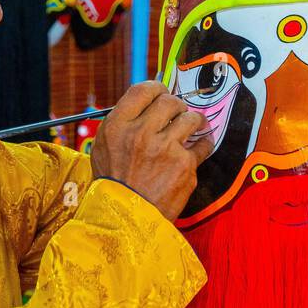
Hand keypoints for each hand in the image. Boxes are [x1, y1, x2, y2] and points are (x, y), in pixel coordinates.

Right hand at [90, 81, 213, 222]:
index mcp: (118, 125)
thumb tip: (148, 103)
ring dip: (193, 121)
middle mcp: (141, 132)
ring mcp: (165, 148)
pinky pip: (203, 144)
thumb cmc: (114, 183)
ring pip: (191, 118)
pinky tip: (197, 148)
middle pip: (170, 101)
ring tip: (191, 128)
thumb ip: (124, 123)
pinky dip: (202, 145)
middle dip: (177, 106)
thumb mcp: (104, 146)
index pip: (143, 89)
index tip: (162, 94)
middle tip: (177, 114)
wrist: (125, 219)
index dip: (157, 88)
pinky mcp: (185, 165)